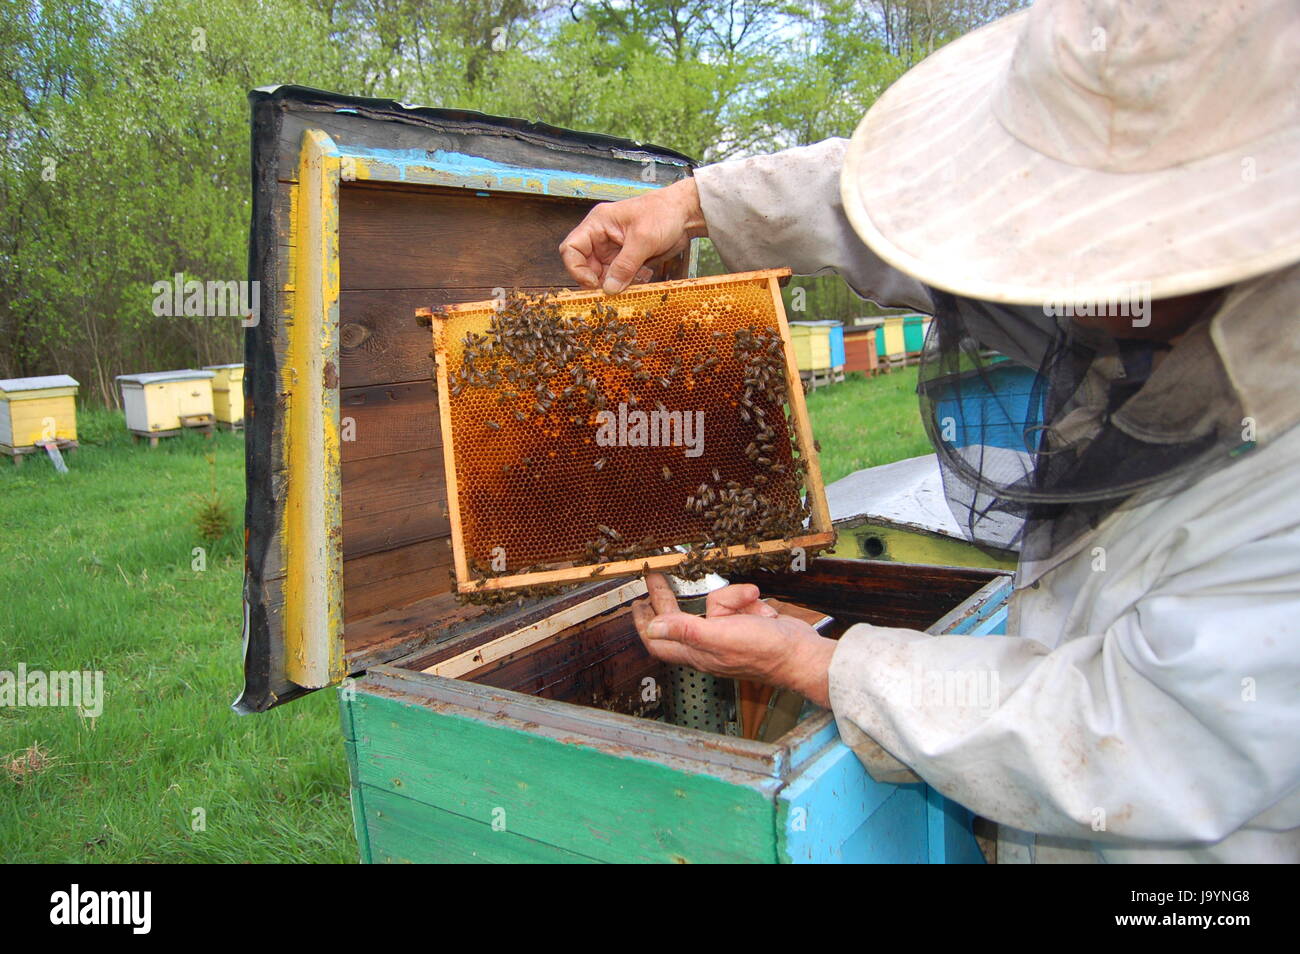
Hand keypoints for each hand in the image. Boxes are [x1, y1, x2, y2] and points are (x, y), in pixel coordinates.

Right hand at [558, 178, 707, 293]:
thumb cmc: (663, 214)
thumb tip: (609, 289)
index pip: (571, 249)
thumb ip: (625, 265)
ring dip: (615, 284)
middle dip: (598, 281)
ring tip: (636, 278)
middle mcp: (601, 238)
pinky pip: (619, 278)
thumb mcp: (643, 239)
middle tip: (614, 290)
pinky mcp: (627, 260)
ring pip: (603, 276)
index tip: (592, 283)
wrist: (686, 214)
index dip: (576, 268)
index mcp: (597, 224)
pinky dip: (628, 282)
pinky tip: (644, 275)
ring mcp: (613, 250)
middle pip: (585, 266)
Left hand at [631, 573, 836, 707]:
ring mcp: (727, 634)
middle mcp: (707, 645)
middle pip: (680, 618)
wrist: (801, 653)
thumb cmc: (764, 651)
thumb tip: (652, 628)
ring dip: (732, 599)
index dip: (643, 623)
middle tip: (658, 578)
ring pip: (715, 604)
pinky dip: (749, 602)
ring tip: (751, 604)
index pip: (658, 640)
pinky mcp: (745, 624)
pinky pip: (737, 603)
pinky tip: (762, 611)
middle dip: (670, 598)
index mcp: (696, 652)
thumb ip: (686, 631)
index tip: (636, 603)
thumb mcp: (720, 637)